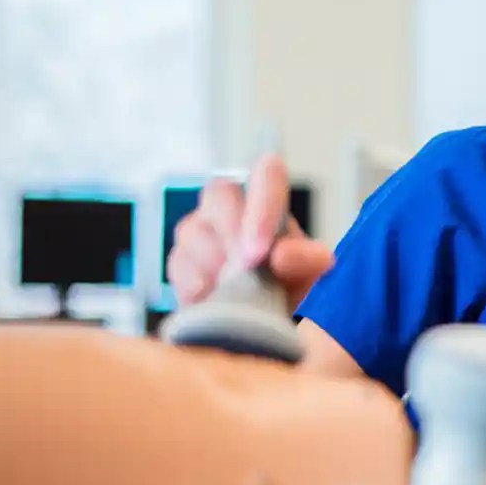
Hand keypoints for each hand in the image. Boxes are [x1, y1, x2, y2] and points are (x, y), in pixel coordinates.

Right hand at [166, 154, 333, 309]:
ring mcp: (198, 228)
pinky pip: (179, 264)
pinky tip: (215, 296)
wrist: (260, 312)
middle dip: (234, 235)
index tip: (262, 249)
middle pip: (220, 194)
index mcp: (267, 196)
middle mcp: (229, 203)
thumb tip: (281, 255)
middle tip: (248, 268)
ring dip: (217, 265)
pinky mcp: (179, 258)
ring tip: (237, 287)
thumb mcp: (307, 271)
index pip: (267, 172)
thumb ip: (305, 259)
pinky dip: (199, 286)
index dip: (263, 204)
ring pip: (194, 231)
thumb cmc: (285, 278)